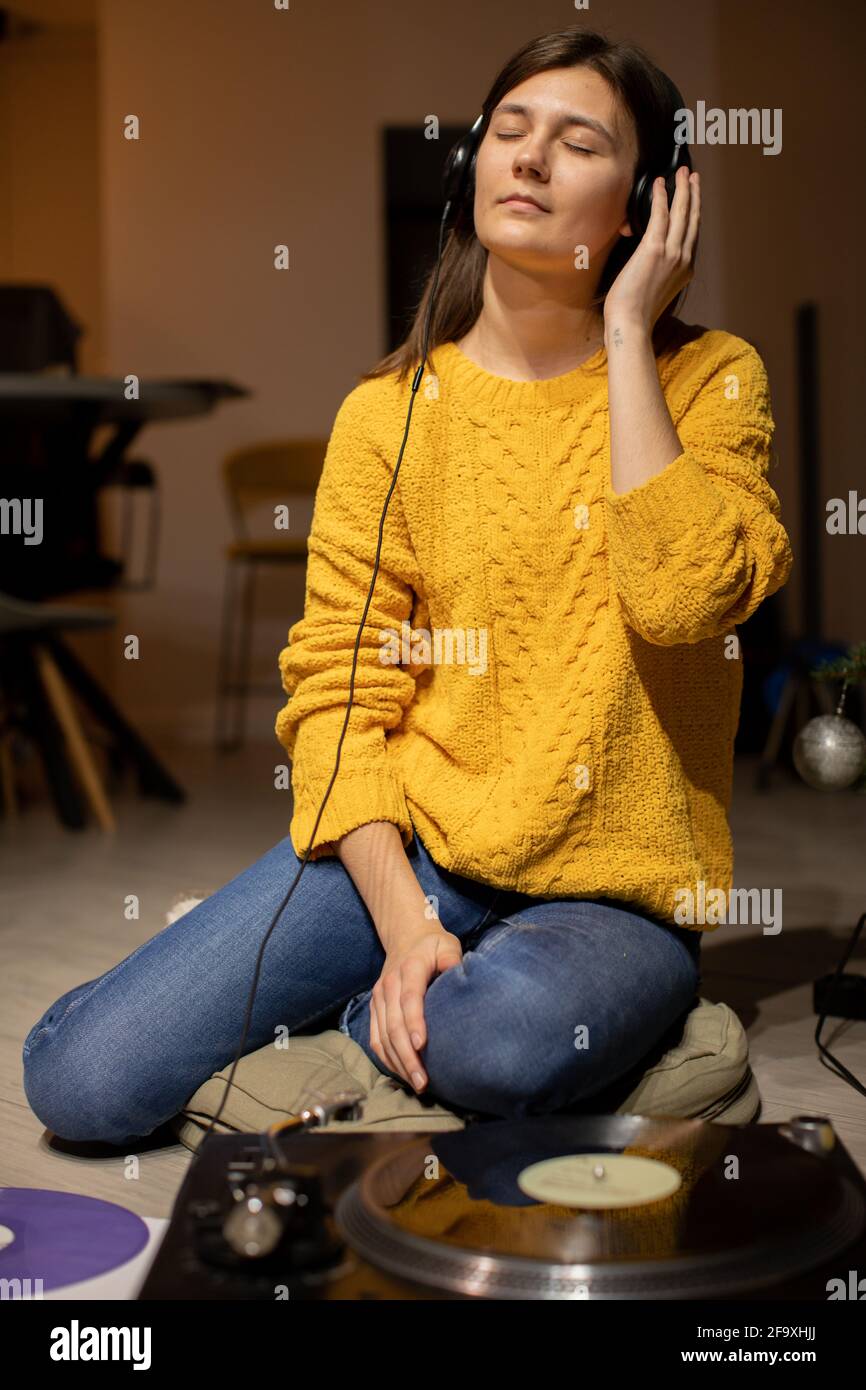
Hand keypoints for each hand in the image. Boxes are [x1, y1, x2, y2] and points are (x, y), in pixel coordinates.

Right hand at [369, 925, 463, 1090]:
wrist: (405, 935)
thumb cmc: (432, 944)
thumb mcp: (447, 944)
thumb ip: (452, 959)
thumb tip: (461, 978)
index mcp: (409, 969)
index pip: (409, 998)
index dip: (414, 1022)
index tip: (422, 1045)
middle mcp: (389, 984)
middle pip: (394, 1025)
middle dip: (407, 1055)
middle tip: (423, 1080)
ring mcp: (379, 997)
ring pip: (382, 1036)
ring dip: (397, 1062)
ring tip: (416, 1083)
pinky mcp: (375, 1008)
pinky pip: (375, 1038)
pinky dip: (387, 1058)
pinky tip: (402, 1072)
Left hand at [604, 165, 699, 333]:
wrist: (631, 325)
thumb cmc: (636, 313)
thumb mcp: (654, 288)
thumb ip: (655, 269)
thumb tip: (644, 255)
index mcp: (685, 270)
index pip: (691, 235)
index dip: (694, 214)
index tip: (693, 198)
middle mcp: (684, 260)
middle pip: (693, 220)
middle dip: (693, 195)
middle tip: (693, 176)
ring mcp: (672, 254)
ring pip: (682, 214)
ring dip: (683, 190)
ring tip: (683, 173)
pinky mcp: (655, 250)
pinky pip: (661, 216)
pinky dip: (662, 197)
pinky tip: (661, 184)